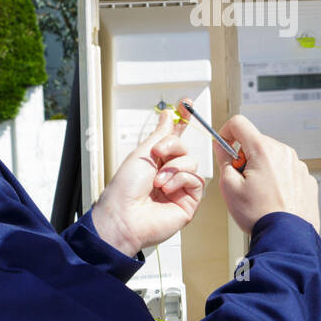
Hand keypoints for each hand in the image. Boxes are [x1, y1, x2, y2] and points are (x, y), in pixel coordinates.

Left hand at [91, 97, 205, 256]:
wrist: (124, 217)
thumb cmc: (125, 189)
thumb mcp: (142, 153)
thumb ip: (161, 134)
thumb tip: (169, 115)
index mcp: (156, 161)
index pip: (174, 137)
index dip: (182, 120)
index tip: (186, 103)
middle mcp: (169, 173)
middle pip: (184, 148)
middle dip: (172, 147)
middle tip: (157, 153)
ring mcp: (179, 187)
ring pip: (192, 162)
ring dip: (174, 168)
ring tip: (157, 182)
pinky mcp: (189, 202)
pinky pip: (196, 180)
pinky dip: (181, 180)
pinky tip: (166, 189)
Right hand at [212, 114, 318, 235]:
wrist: (287, 238)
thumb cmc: (260, 215)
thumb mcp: (229, 188)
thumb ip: (223, 161)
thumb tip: (222, 148)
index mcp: (263, 150)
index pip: (239, 123)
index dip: (226, 132)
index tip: (225, 146)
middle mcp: (284, 153)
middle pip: (256, 143)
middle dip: (245, 157)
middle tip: (241, 182)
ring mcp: (298, 165)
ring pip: (272, 158)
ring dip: (262, 169)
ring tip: (259, 195)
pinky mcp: (306, 179)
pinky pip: (287, 171)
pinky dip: (278, 180)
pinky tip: (273, 199)